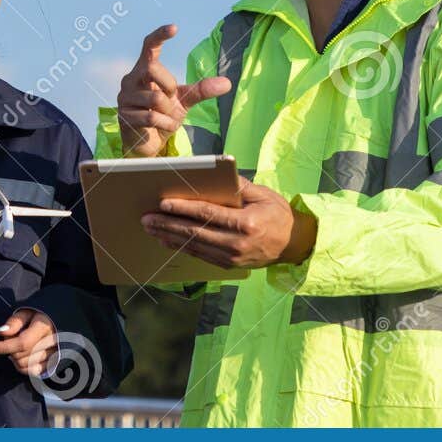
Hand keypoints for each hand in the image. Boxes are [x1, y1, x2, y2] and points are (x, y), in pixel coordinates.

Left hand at [0, 308, 56, 377]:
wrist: (58, 322)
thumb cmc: (39, 315)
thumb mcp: (27, 312)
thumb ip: (15, 321)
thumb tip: (1, 332)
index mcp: (44, 326)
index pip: (21, 342)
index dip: (1, 348)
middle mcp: (51, 343)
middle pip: (20, 355)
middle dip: (8, 349)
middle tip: (8, 339)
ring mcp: (54, 355)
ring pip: (25, 365)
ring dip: (14, 358)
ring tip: (15, 347)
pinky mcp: (53, 363)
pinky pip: (33, 372)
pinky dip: (22, 367)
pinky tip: (21, 357)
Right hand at [116, 24, 232, 156]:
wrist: (148, 143)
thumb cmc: (163, 115)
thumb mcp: (184, 100)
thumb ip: (201, 90)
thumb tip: (227, 83)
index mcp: (144, 70)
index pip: (149, 46)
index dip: (160, 35)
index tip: (174, 28)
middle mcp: (131, 79)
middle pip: (152, 69)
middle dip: (169, 85)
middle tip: (171, 98)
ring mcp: (125, 97)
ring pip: (154, 98)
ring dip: (169, 112)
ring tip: (167, 119)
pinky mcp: (124, 115)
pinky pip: (151, 117)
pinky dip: (165, 124)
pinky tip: (164, 127)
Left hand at [141, 177, 316, 268]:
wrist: (294, 244)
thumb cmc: (278, 215)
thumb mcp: (263, 195)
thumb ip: (238, 186)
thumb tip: (214, 176)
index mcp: (246, 224)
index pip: (208, 215)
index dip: (183, 209)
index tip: (163, 204)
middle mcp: (237, 244)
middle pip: (195, 232)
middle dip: (168, 224)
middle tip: (146, 219)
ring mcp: (232, 257)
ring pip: (194, 246)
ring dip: (169, 237)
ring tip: (150, 229)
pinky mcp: (229, 265)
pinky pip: (200, 255)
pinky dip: (181, 247)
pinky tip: (167, 240)